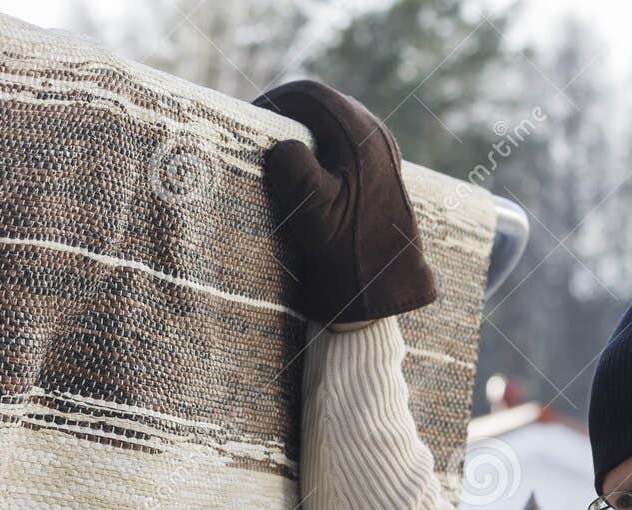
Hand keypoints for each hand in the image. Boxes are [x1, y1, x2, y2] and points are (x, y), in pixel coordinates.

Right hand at [254, 78, 437, 325]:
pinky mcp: (381, 175)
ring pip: (334, 127)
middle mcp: (376, 136)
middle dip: (287, 116)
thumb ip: (294, 168)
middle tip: (256, 136)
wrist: (385, 291)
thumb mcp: (313, 210)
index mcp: (360, 134)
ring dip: (303, 135)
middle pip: (323, 107)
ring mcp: (382, 154)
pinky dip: (320, 152)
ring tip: (275, 157)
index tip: (247, 118)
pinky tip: (303, 177)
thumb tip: (280, 145)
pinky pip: (344, 148)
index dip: (273, 101)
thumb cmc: (348, 252)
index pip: (308, 96)